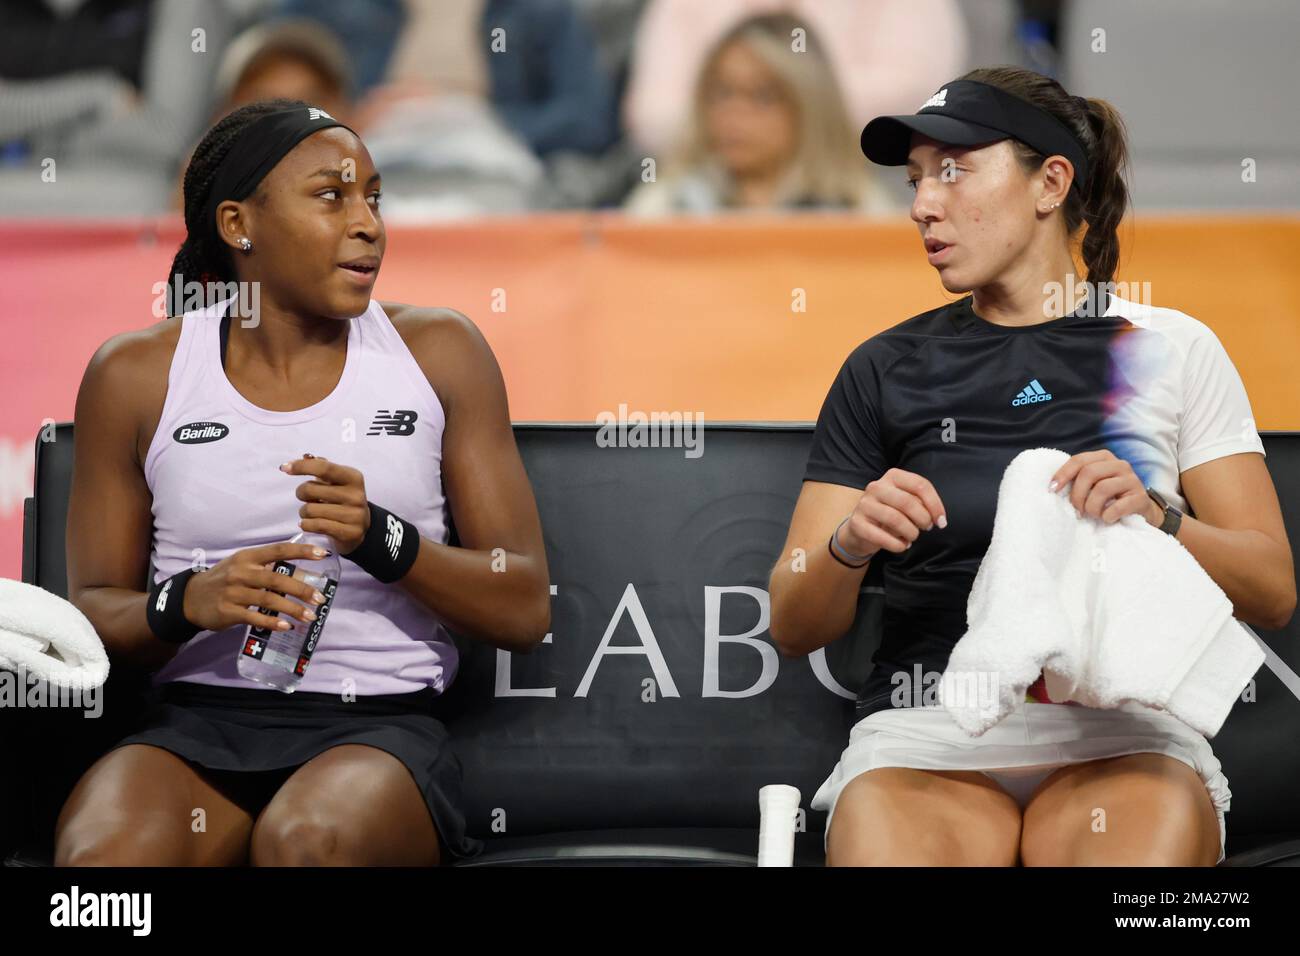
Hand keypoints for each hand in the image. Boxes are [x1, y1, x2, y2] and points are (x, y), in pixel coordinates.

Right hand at [182, 542, 328, 632]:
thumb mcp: (241, 565)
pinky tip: (287, 626)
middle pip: (277, 579)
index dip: (301, 551)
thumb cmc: (224, 579)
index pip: (279, 550)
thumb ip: (266, 565)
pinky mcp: (228, 611)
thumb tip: (300, 570)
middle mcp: (241, 572)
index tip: (322, 553)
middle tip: (320, 598)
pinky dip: (272, 622)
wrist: (190, 598)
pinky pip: (255, 617)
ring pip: (269, 600)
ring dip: (292, 609)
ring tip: (310, 616)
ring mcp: (233, 592)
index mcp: (248, 557)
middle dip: (301, 589)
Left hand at [281, 453, 370, 553]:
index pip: (324, 468)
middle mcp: (356, 495)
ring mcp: (354, 515)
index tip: (284, 468)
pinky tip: (311, 524)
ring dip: (304, 512)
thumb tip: (306, 456)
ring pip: (309, 510)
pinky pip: (314, 525)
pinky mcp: (349, 533)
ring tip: (312, 513)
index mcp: (353, 477)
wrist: (362, 526)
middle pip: (310, 489)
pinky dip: (306, 525)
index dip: (302, 466)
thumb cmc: (343, 499)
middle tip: (307, 498)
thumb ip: (322, 467)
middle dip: (301, 493)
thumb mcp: (337, 481)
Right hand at [840, 468, 947, 556]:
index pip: (920, 485)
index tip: (941, 521)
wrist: (861, 529)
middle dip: (923, 519)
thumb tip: (938, 518)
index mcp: (893, 476)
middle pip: (908, 502)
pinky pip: (882, 537)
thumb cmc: (891, 514)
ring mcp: (864, 504)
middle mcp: (876, 487)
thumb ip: (921, 504)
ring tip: (913, 537)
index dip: (935, 505)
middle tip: (926, 528)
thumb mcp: (906, 503)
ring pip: (895, 519)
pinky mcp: (856, 523)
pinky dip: (897, 545)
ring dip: (911, 532)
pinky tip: (902, 545)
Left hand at [1048, 449, 1162, 525]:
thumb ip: (1078, 480)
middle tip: (1077, 509)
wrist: (1139, 511)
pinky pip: (1118, 506)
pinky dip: (1108, 515)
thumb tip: (1052, 487)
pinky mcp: (1141, 497)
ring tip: (1094, 515)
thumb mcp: (1093, 484)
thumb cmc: (1109, 497)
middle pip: (1089, 473)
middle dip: (1077, 495)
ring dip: (1092, 507)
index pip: (1079, 460)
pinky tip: (1107, 519)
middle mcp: (1120, 464)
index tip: (1052, 490)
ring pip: (1102, 489)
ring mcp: (1132, 480)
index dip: (1063, 474)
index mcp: (1104, 458)